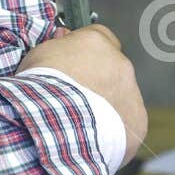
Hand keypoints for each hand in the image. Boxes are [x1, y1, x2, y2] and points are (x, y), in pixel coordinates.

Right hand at [19, 21, 148, 163]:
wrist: (53, 124)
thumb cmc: (41, 88)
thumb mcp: (38, 56)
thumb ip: (57, 46)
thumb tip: (63, 38)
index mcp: (96, 42)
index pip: (98, 37)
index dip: (85, 52)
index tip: (74, 62)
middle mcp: (120, 63)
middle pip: (113, 68)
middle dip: (98, 79)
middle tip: (74, 95)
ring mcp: (131, 93)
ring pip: (122, 97)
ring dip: (107, 105)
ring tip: (80, 121)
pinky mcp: (136, 122)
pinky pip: (128, 125)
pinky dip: (114, 131)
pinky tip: (94, 136)